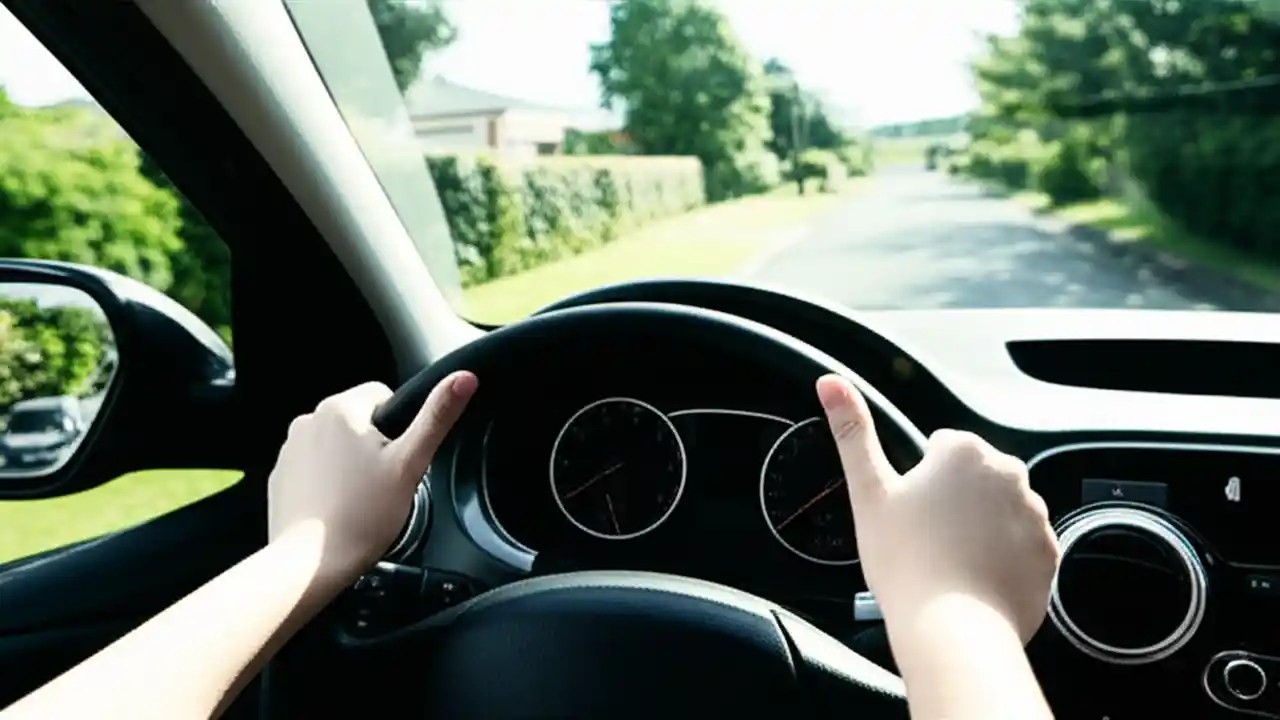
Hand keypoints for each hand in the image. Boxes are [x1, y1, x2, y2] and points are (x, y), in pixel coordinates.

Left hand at [268, 371, 477, 583]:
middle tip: (383, 483)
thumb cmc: (363, 515)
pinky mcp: (280, 476)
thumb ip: (437, 417)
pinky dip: (327, 482)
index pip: (383, 396)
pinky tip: (337, 507)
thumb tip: (465, 378)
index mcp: (341, 408)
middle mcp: (308, 420)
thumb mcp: (411, 463)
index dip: (399, 428)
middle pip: (359, 421)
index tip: (398, 460)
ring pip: (336, 445)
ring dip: (350, 463)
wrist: (311, 565)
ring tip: (360, 499)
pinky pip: (314, 468)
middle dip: (374, 446)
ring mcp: (289, 449)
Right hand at [816, 374, 1058, 642]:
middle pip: (973, 476)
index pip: (941, 447)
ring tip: (950, 561)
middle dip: (954, 499)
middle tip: (927, 538)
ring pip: (999, 509)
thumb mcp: (868, 491)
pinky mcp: (1048, 552)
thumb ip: (852, 430)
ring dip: (981, 526)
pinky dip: (1004, 557)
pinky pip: (1022, 544)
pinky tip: (976, 577)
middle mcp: (1008, 473)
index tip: (910, 511)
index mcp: (964, 451)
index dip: (920, 479)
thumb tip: (829, 380)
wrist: (951, 629)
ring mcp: (1034, 514)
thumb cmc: (905, 560)